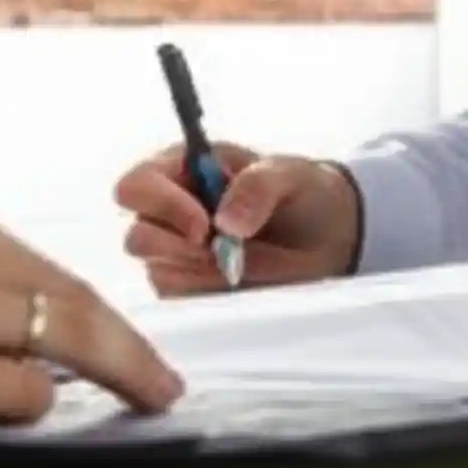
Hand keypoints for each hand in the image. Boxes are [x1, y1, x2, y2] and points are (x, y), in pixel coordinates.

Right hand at [115, 143, 360, 295]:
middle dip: (178, 248)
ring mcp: (177, 253)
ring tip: (239, 263)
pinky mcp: (191, 287)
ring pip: (156, 271)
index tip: (204, 226)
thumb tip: (225, 222)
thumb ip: (258, 186)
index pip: (137, 185)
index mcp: (182, 169)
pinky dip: (208, 293)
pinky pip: (180, 299)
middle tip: (223, 250)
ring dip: (198, 271)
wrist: (330, 237)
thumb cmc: (303, 192)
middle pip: (137, 236)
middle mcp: (169, 211)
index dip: (160, 205)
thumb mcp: (291, 175)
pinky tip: (238, 280)